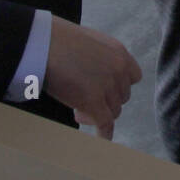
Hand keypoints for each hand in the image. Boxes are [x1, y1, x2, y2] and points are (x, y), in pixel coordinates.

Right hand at [43, 17, 141, 138]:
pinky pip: (105, 124)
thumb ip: (101, 57)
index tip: (108, 90)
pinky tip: (102, 139)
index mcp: (119, 53)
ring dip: (99, 114)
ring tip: (79, 110)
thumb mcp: (91, 42)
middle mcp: (119, 70)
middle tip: (86, 100)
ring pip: (114, 112)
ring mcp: (107, 87)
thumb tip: (96, 72)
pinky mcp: (93, 102)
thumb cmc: (60, 40)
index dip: (121, 86)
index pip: (134, 77)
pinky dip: (105, 133)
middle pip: (122, 97)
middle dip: (107, 101)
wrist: (45, 44)